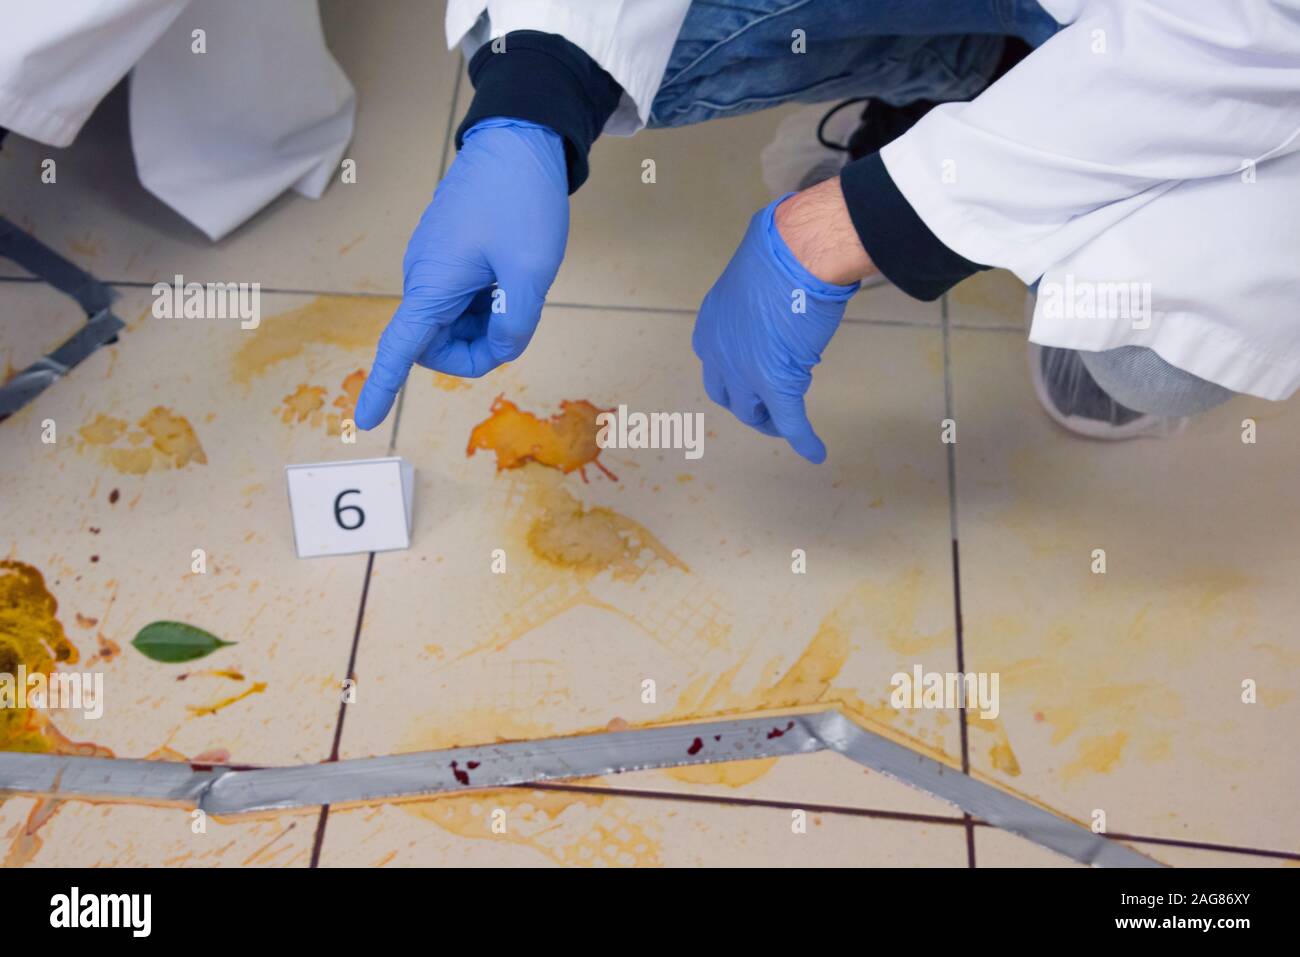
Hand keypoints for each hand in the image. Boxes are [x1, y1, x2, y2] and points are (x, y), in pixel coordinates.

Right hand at [354, 119, 568, 428]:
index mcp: (433, 284)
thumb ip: (516, 323)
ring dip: (485, 324)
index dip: (382, 387)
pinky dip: (486, 304)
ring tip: (518, 287)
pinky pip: (461, 299)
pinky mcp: (448, 255)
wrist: (518, 138)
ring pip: (453, 323)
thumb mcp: (532, 271)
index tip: (365, 421)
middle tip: (518, 325)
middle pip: (436, 345)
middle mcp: (424, 277)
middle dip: (474, 351)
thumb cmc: (521, 200)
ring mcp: (435, 265)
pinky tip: (510, 276)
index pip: (400, 348)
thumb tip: (499, 348)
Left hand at [692, 189, 863, 462]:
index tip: (756, 372)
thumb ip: (761, 294)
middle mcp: (718, 352)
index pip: (717, 362)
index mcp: (711, 325)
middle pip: (728, 393)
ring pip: (753, 410)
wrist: (795, 253)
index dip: (737, 372)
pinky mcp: (775, 384)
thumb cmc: (781, 252)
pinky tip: (815, 453)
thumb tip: (786, 283)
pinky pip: (790, 420)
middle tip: (768, 409)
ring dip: (770, 421)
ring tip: (788, 425)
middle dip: (747, 404)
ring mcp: (744, 372)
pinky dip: (802, 439)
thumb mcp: (758, 274)